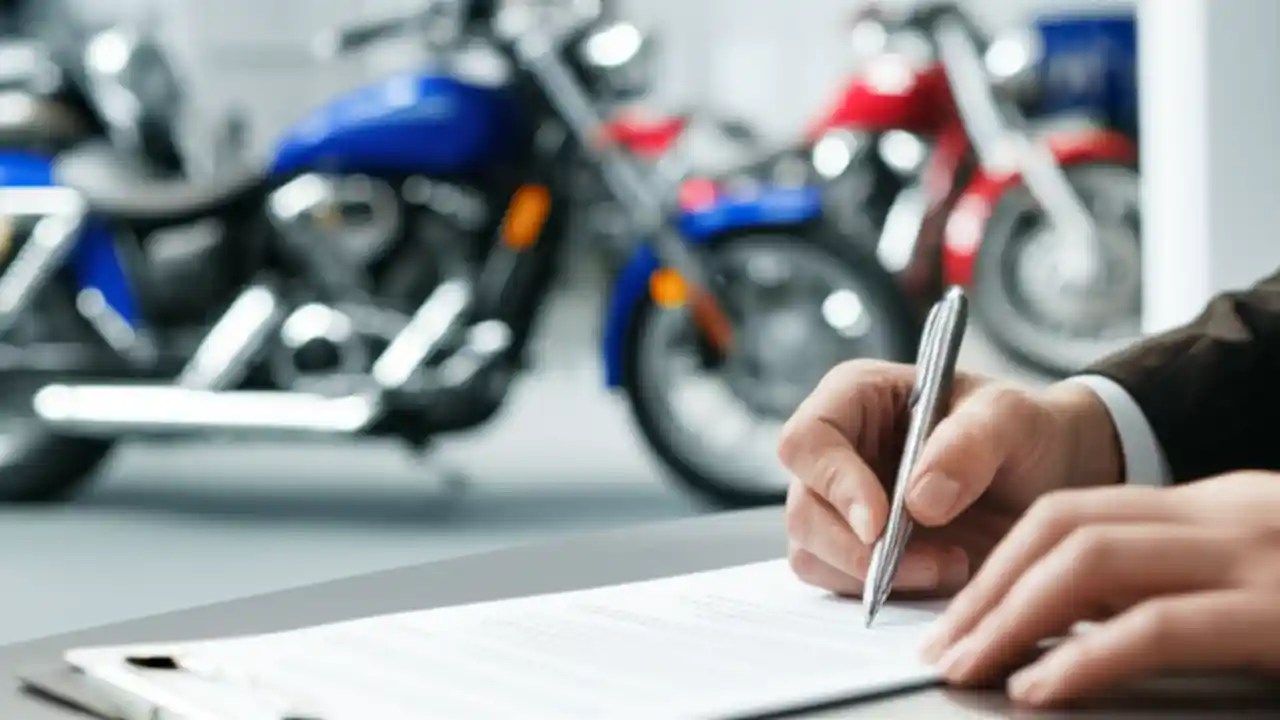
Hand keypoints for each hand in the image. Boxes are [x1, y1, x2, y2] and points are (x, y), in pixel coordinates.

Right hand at [778, 360, 1122, 596]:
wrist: (1045, 477)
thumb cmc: (1022, 430)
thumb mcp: (1012, 417)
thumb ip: (970, 444)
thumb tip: (918, 501)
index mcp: (854, 397)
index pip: (807, 440)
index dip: (833, 483)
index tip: (882, 525)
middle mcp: (834, 451)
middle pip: (803, 508)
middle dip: (859, 548)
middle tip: (934, 563)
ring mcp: (838, 504)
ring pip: (812, 552)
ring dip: (874, 575)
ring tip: (951, 564)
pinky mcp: (853, 549)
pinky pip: (838, 582)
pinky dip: (883, 590)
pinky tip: (939, 573)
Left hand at [922, 472, 1279, 706]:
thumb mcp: (1246, 582)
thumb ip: (1163, 587)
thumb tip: (1066, 626)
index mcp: (1212, 507)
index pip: (1074, 513)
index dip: (1000, 564)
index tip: (957, 617)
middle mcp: (1226, 516)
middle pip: (1065, 529)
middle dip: (988, 590)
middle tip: (942, 648)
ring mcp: (1252, 558)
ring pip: (1091, 562)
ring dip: (1011, 618)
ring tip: (969, 667)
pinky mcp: (1278, 614)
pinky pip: (1154, 628)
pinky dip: (1081, 658)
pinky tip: (1038, 687)